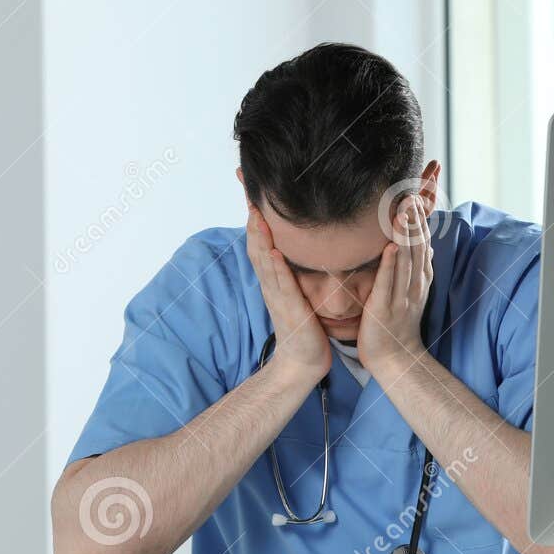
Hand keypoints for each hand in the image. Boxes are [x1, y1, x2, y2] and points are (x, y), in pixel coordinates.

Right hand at [246, 207, 331, 384]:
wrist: (303, 362)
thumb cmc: (305, 328)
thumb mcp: (297, 293)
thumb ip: (294, 272)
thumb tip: (296, 250)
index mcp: (274, 280)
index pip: (261, 242)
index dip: (256, 217)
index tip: (252, 191)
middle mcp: (271, 285)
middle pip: (256, 246)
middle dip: (253, 219)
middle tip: (248, 191)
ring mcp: (278, 297)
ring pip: (265, 262)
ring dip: (260, 238)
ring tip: (257, 214)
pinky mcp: (290, 310)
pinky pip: (282, 286)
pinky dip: (276, 268)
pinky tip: (273, 252)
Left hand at [359, 196, 432, 380]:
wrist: (395, 359)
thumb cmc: (397, 323)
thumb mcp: (411, 290)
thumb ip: (416, 267)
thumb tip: (423, 245)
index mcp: (420, 277)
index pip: (422, 240)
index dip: (421, 217)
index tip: (418, 192)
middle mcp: (414, 283)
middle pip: (417, 245)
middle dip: (415, 218)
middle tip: (411, 191)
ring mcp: (402, 296)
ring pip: (406, 260)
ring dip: (404, 234)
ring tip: (403, 210)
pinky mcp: (385, 309)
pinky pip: (389, 283)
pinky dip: (391, 264)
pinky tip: (390, 247)